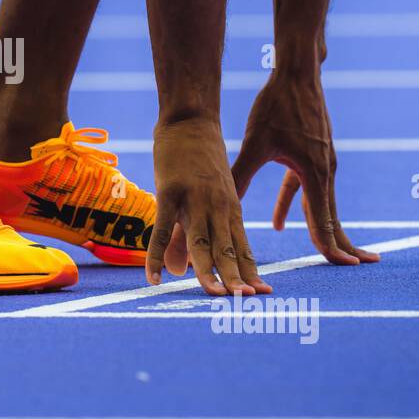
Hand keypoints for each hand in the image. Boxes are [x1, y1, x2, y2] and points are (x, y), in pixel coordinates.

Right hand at [147, 116, 270, 294]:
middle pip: (228, 250)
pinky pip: (164, 230)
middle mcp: (218, 207)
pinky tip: (155, 278)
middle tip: (246, 301)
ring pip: (203, 243)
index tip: (263, 294)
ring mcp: (195, 200)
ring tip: (215, 296)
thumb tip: (179, 271)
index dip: (251, 272)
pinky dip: (158, 255)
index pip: (242, 247)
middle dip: (237, 278)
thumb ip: (191, 234)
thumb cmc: (196, 154)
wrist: (190, 116)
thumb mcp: (202, 193)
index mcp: (230, 207)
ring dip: (209, 272)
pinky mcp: (170, 193)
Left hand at [230, 74, 379, 264]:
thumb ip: (241, 176)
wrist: (297, 72)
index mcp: (314, 173)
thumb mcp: (255, 144)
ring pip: (321, 204)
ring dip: (320, 228)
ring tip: (329, 254)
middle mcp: (325, 171)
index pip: (323, 220)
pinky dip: (295, 205)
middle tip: (357, 266)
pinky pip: (307, 188)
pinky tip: (280, 221)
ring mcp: (324, 162)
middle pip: (332, 217)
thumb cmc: (276, 106)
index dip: (330, 245)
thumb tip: (223, 205)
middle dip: (342, 243)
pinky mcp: (316, 154)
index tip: (345, 267)